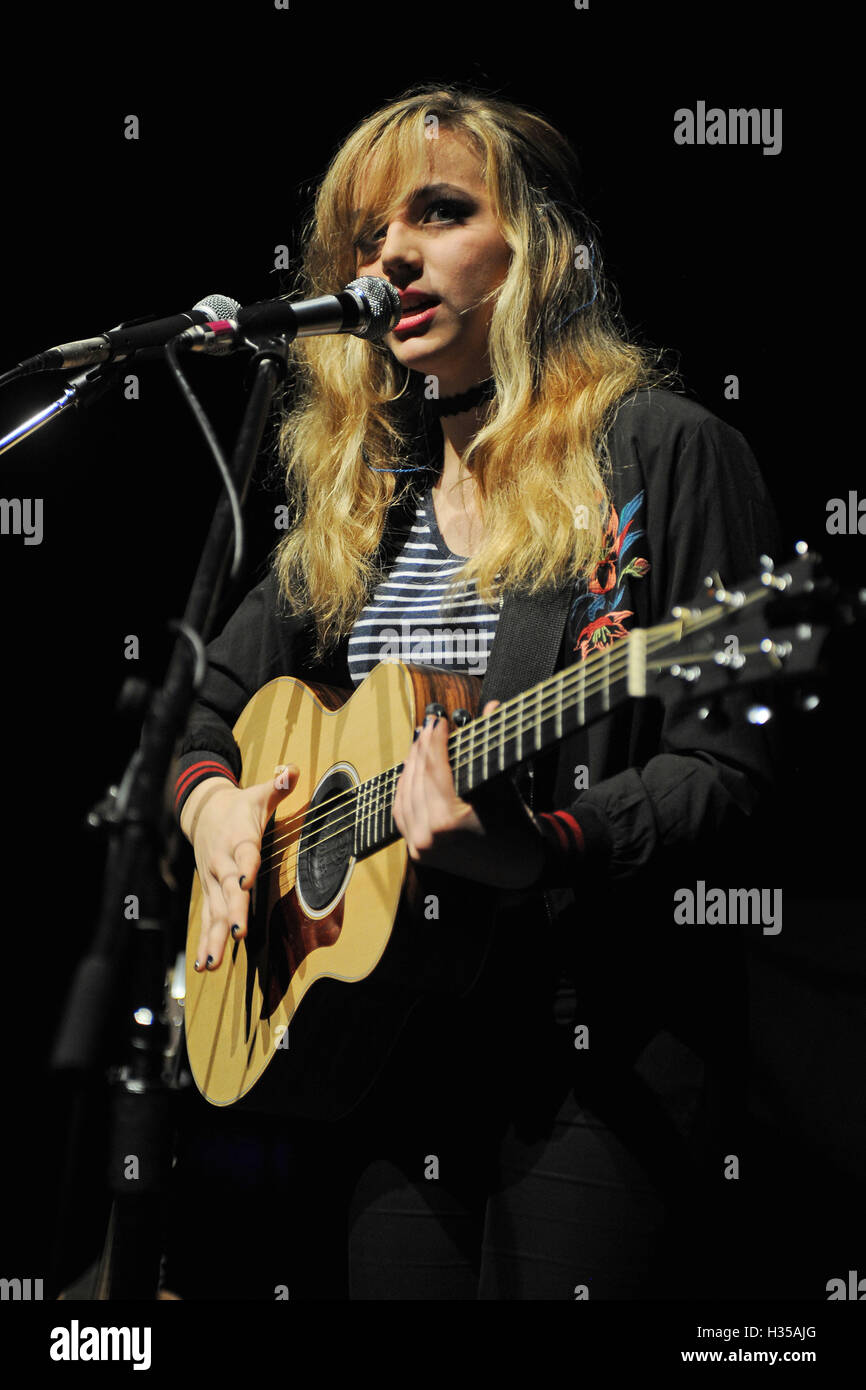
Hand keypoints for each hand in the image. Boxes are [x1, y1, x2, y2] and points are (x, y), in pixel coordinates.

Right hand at [188, 768, 299, 971]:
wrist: (202, 811)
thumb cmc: (239, 806)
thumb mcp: (258, 794)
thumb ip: (277, 787)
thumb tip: (291, 771)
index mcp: (239, 840)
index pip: (244, 854)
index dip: (246, 868)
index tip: (247, 883)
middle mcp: (223, 865)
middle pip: (228, 891)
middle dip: (233, 913)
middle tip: (237, 933)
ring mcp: (213, 882)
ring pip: (214, 912)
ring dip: (214, 937)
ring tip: (213, 962)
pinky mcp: (209, 893)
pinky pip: (207, 920)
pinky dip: (205, 942)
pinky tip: (205, 965)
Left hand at [392, 700, 544, 890]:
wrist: (521, 867)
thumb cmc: (516, 825)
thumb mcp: (503, 783)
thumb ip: (490, 743)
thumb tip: (492, 706)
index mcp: (448, 821)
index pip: (434, 768)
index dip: (435, 739)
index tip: (438, 719)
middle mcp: (428, 837)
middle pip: (416, 780)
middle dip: (421, 750)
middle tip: (428, 727)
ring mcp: (420, 848)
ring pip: (404, 796)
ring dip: (410, 768)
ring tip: (420, 745)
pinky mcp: (418, 853)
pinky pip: (403, 815)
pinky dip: (405, 791)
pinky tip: (411, 772)